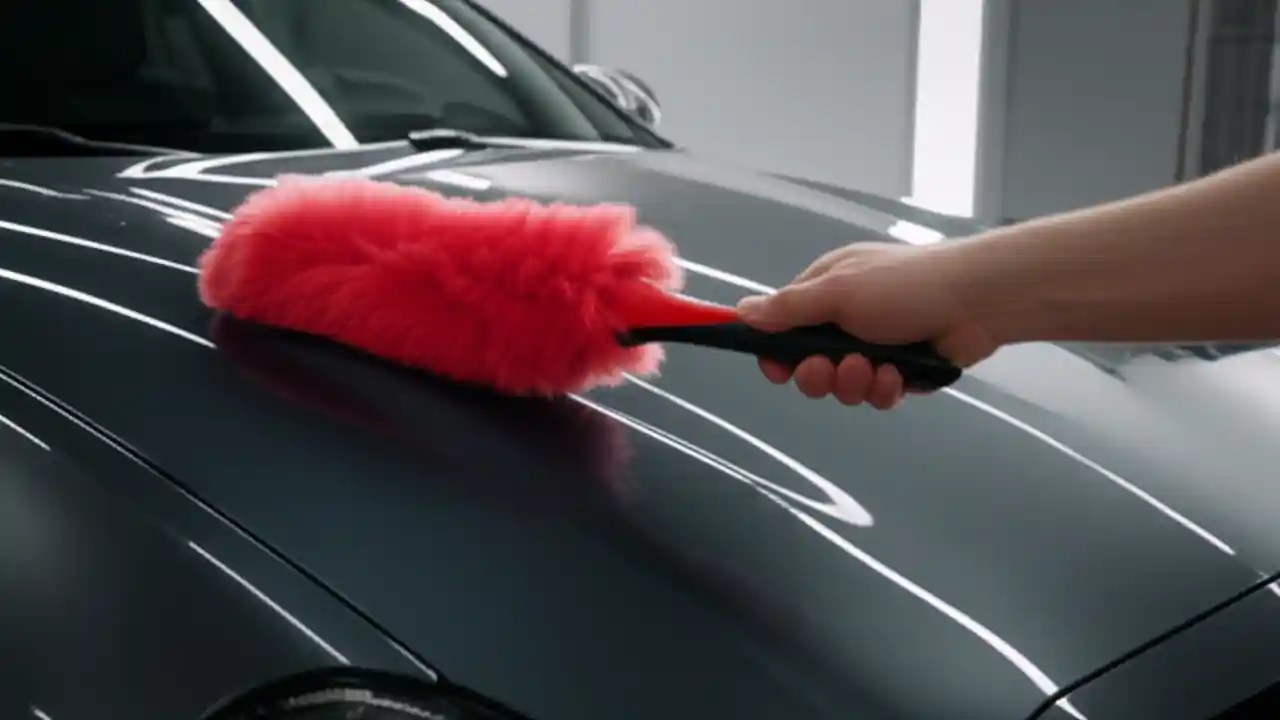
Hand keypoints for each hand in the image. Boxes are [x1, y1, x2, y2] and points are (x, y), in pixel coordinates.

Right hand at [736, 241, 994, 408]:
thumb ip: (788, 308)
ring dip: (854, 383)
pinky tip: (898, 377)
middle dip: (818, 374)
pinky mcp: (903, 371)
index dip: (776, 354)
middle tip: (829, 369)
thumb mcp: (837, 291)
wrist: (977, 300)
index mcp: (826, 291)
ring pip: (843, 386)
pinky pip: (877, 394)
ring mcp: (875, 347)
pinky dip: (884, 390)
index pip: (783, 328)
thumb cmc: (903, 286)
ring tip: (875, 368)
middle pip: (809, 365)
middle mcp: (846, 320)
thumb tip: (740, 311)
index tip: (777, 370)